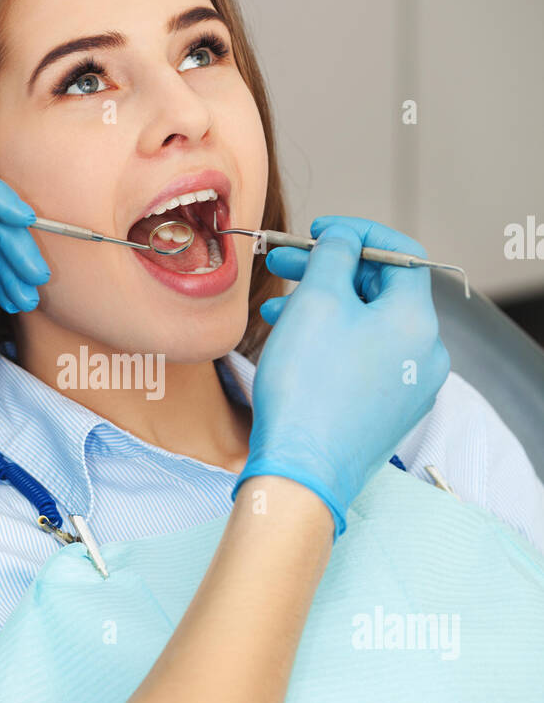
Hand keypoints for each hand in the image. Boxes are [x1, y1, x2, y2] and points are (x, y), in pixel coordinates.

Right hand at [234, 216, 450, 537]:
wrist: (302, 470)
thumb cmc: (308, 387)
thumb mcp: (316, 301)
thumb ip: (334, 255)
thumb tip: (344, 239)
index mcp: (417, 320)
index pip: (399, 255)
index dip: (357, 234)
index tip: (320, 232)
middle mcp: (425, 353)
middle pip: (382, 291)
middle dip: (332, 272)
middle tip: (286, 264)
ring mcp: (410, 387)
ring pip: (368, 327)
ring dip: (325, 308)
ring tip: (277, 310)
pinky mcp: (388, 412)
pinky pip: (366, 360)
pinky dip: (334, 342)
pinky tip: (295, 344)